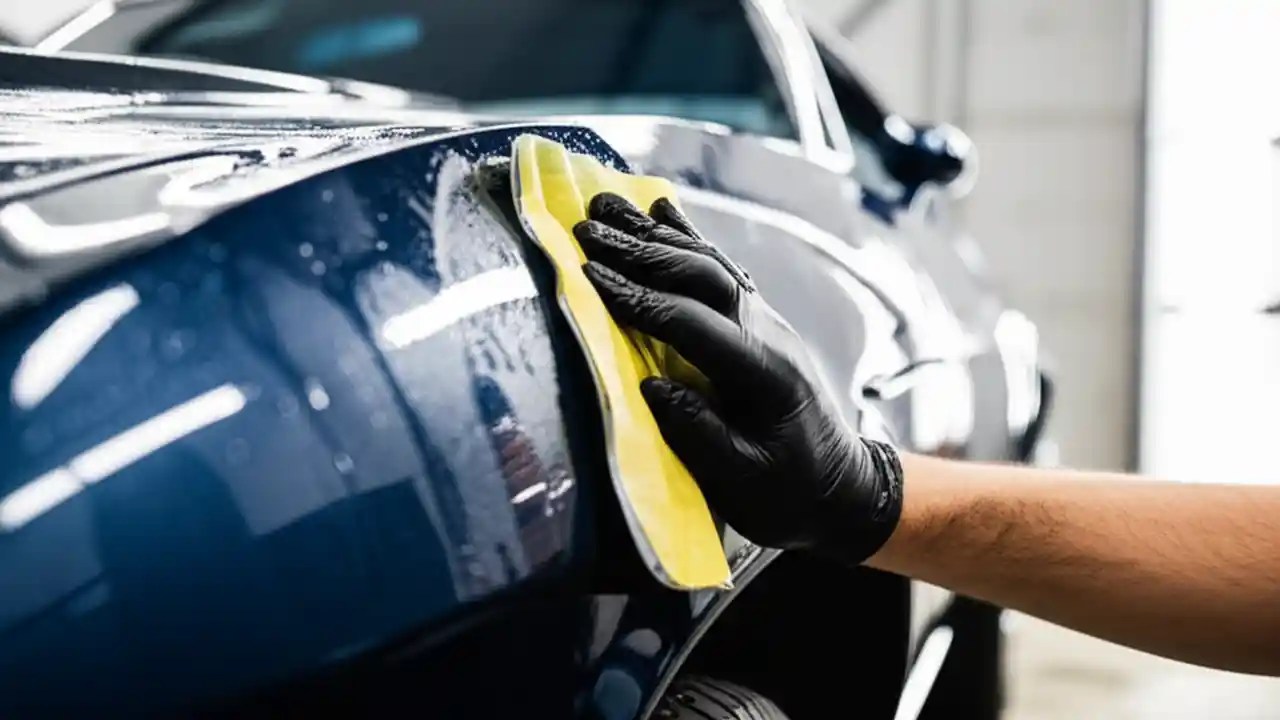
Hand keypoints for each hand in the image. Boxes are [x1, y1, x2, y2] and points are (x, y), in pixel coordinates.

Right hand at [575, 193, 902, 562]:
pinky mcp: (759, 322)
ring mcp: (766, 321)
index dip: (638, 299)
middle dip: (639, 251)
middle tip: (584, 229)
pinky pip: (719, 269)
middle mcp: (767, 333)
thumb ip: (699, 435)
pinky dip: (686, 236)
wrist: (843, 488)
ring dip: (654, 234)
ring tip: (605, 203)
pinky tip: (658, 210)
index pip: (692, 322)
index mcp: (763, 373)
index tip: (587, 276)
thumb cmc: (789, 495)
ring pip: (708, 262)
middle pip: (700, 275)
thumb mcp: (744, 484)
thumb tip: (649, 389)